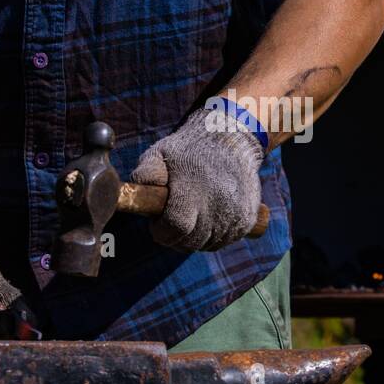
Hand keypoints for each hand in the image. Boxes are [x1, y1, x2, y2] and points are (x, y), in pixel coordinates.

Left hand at [130, 106, 263, 251]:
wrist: (231, 139)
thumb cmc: (188, 150)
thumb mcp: (160, 153)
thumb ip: (146, 174)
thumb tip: (135, 193)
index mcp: (193, 190)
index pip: (176, 228)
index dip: (162, 232)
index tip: (157, 224)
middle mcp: (217, 205)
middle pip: (191, 242)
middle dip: (176, 237)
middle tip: (172, 220)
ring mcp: (235, 214)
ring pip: (208, 244)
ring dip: (196, 237)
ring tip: (191, 215)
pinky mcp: (248, 220)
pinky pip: (226, 241)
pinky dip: (215, 235)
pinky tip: (209, 217)